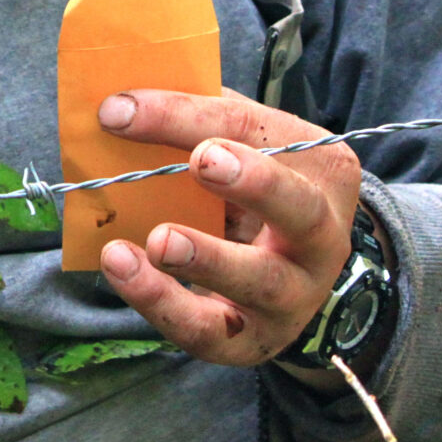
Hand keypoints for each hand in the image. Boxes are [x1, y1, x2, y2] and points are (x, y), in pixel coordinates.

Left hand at [94, 87, 361, 371]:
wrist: (293, 271)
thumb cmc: (256, 188)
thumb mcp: (244, 145)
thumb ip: (196, 117)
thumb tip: (118, 99)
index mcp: (322, 170)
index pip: (254, 130)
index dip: (186, 116)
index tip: (121, 110)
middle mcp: (323, 236)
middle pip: (298, 210)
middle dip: (255, 182)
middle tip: (202, 160)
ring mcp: (295, 295)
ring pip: (261, 282)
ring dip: (206, 258)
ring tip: (157, 240)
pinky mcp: (254, 341)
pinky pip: (209, 331)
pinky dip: (162, 303)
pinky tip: (123, 269)